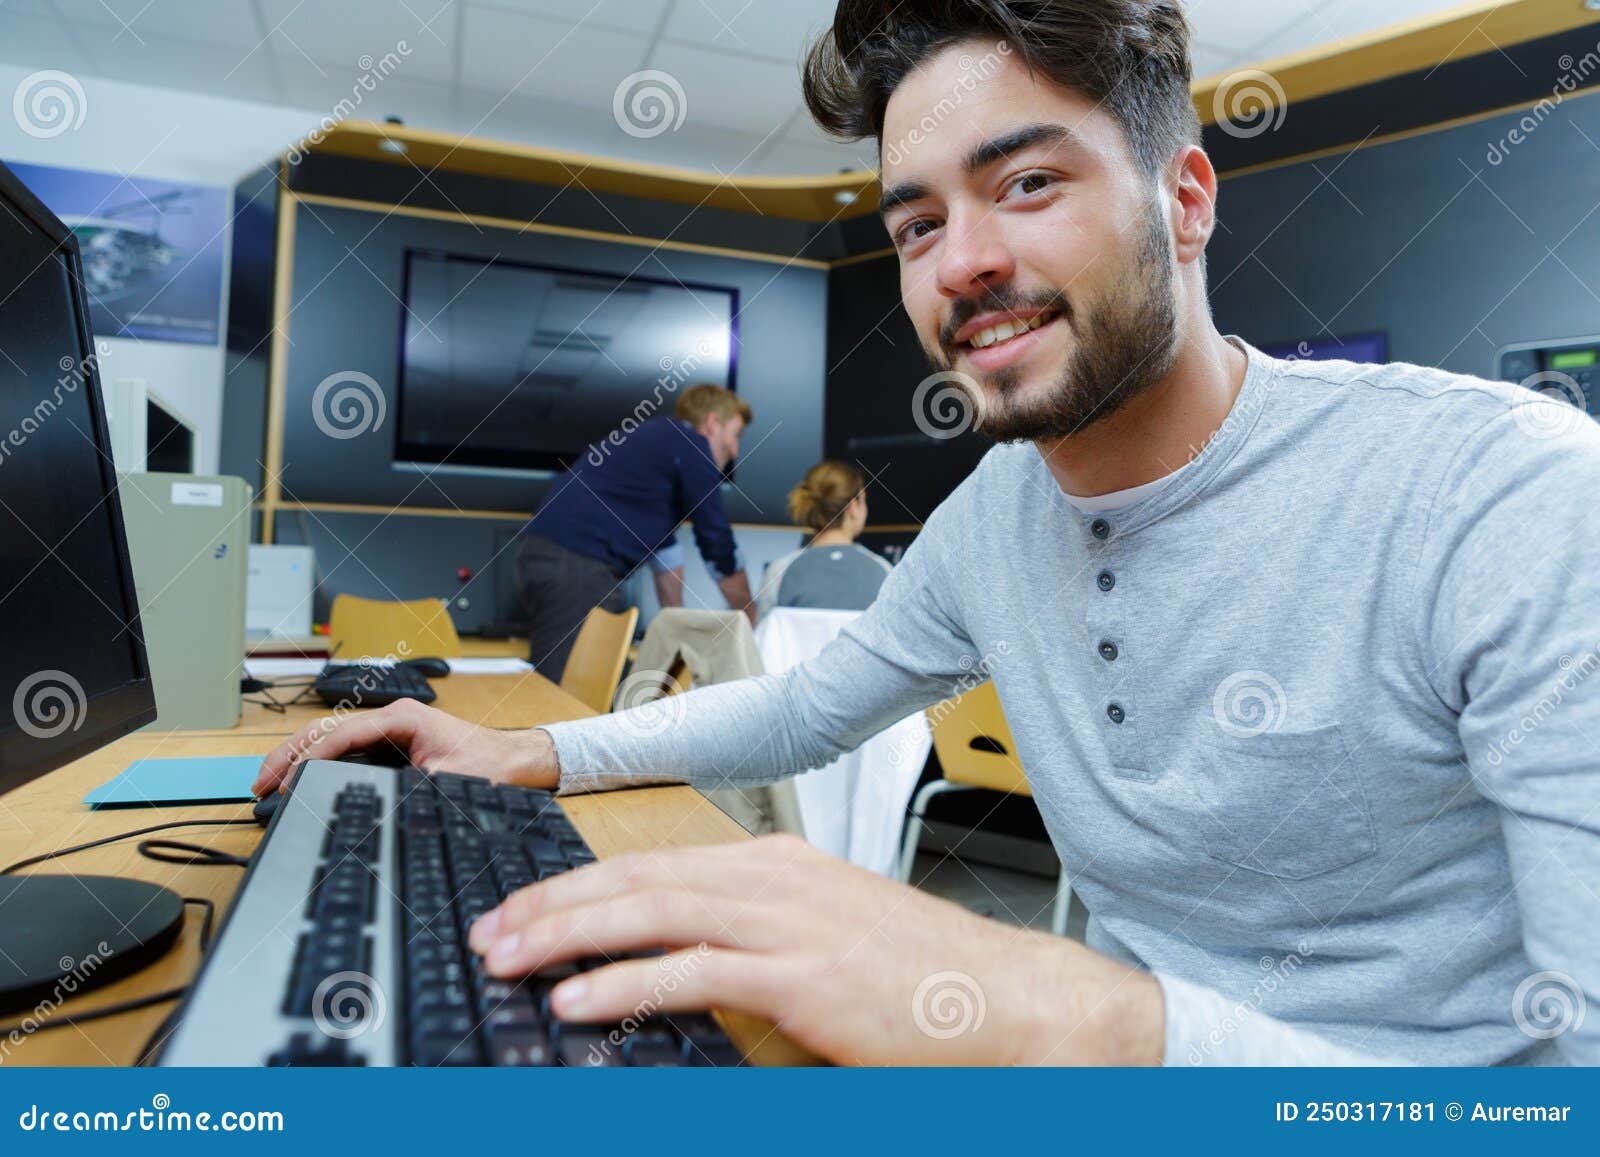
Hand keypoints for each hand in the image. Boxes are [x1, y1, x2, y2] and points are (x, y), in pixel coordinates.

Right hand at [252, 700, 558, 796]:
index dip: (309, 757)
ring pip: (331, 736)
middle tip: (260, 785)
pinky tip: (300, 778)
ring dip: (298, 757)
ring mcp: (390, 728)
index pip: (343, 733)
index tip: (285, 780)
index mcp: (404, 718)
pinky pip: (345, 747)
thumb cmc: (491, 765)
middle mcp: (393, 717)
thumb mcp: (452, 781)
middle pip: (327, 729)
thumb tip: (378, 804)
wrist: (516, 761)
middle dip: (290, 755)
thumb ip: (414, 789)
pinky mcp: (392, 742)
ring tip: (268, 783)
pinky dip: (318, 761)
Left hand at [467, 834, 1164, 1065]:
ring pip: (652, 910)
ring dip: (570, 934)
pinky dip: (626, 983)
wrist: (1010, 999)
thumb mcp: (826, 940)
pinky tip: (579, 1000)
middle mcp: (774, 878)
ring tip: (510, 958)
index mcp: (776, 864)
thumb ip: (753, 941)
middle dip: (554, 903)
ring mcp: (789, 921)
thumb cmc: (924, 976)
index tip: (524, 910)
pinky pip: (693, 971)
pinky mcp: (803, 974)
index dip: (579, 885)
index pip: (654, 862)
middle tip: (492, 931)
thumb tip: (678, 963)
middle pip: (638, 876)